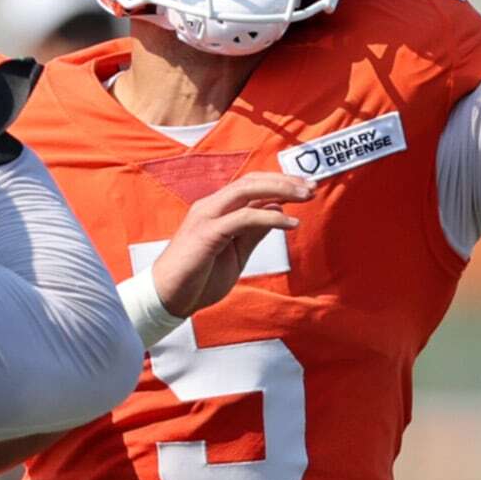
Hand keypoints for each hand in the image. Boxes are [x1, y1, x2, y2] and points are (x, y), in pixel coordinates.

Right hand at [148, 173, 314, 316]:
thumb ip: (253, 231)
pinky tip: (291, 223)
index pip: (251, 185)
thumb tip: (277, 212)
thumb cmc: (198, 278)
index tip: (306, 188)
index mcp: (216, 208)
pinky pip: (244, 218)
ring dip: (281, 190)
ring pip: (247, 190)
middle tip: (312, 187)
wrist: (168, 298)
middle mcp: (211, 206)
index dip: (279, 182)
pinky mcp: (207, 233)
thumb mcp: (236, 252)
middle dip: (285, 181)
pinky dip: (270, 217)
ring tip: (306, 197)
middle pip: (252, 181)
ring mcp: (207, 216)